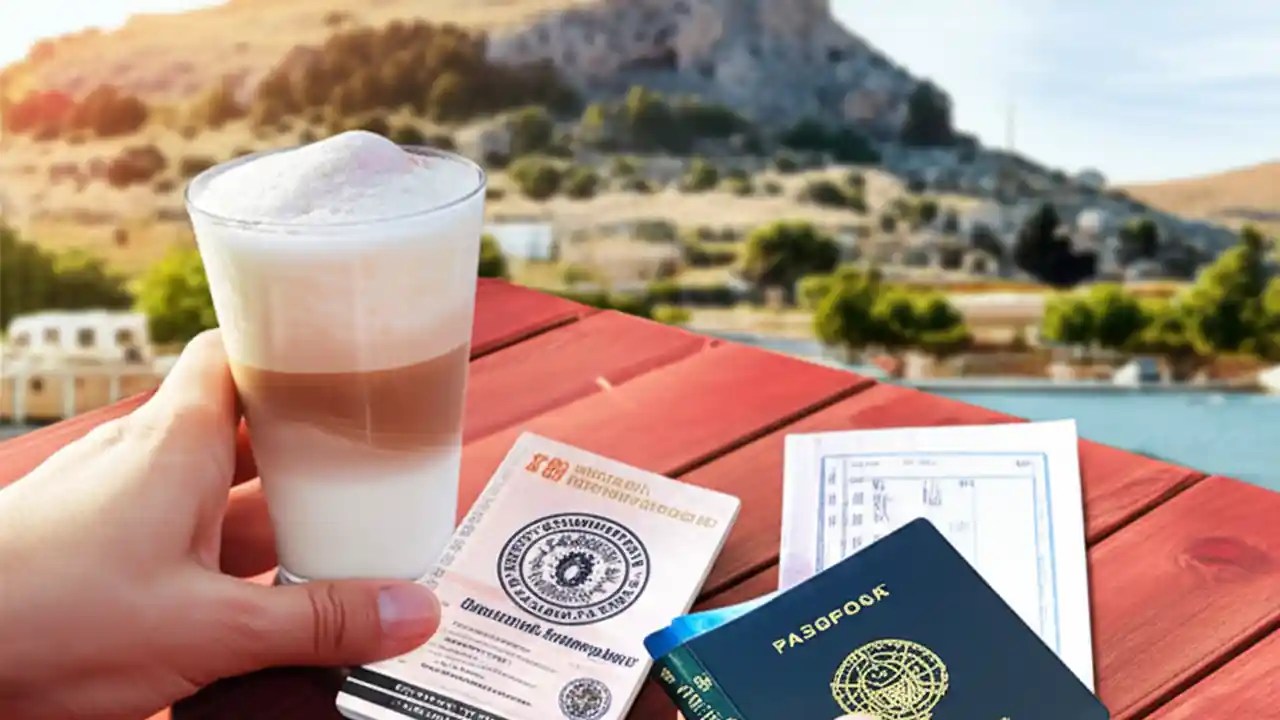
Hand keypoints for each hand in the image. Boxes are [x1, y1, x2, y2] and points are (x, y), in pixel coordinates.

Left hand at [0, 331, 441, 719]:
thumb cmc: (49, 617)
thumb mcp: (208, 629)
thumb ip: (317, 621)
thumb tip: (413, 613)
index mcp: (179, 438)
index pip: (238, 350)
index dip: (294, 347)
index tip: (352, 360)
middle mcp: (145, 454)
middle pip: (245, 427)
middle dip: (308, 452)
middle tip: (373, 471)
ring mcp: (113, 500)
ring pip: (212, 487)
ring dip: (267, 512)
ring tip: (332, 542)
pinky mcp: (91, 547)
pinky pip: (176, 533)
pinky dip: (221, 554)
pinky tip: (252, 598)